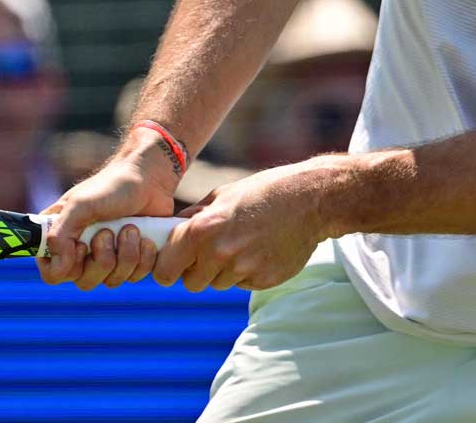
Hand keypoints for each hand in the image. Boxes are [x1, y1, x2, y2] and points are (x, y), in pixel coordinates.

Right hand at [36, 135, 178, 289]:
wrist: (151, 179)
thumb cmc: (112, 186)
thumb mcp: (81, 205)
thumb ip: (60, 234)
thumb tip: (59, 265)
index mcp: (62, 237)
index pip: (52, 274)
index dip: (66, 268)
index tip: (82, 246)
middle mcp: (82, 252)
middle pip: (84, 282)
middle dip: (102, 258)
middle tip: (109, 231)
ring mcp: (108, 258)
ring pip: (111, 281)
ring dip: (125, 255)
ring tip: (131, 228)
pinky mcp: (131, 261)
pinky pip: (135, 277)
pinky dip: (143, 257)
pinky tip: (145, 237)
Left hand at [154, 158, 336, 292]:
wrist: (309, 201)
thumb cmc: (262, 192)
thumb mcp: (221, 196)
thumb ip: (193, 218)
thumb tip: (170, 232)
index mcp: (201, 230)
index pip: (166, 270)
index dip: (168, 268)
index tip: (174, 265)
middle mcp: (219, 253)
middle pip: (192, 283)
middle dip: (197, 271)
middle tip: (212, 252)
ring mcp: (242, 269)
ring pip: (218, 284)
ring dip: (224, 271)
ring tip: (242, 244)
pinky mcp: (263, 280)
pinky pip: (243, 284)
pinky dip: (247, 272)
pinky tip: (260, 250)